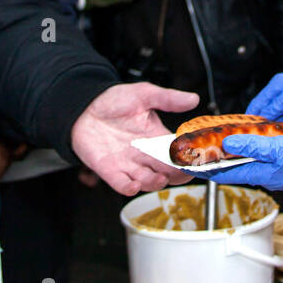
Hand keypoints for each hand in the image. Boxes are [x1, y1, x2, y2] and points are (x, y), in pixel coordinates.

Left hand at [71, 83, 198, 194]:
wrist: (84, 105)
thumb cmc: (113, 101)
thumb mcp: (144, 94)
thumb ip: (168, 98)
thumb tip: (193, 98)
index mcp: (156, 137)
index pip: (178, 152)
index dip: (189, 158)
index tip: (198, 160)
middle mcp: (144, 154)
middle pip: (166, 171)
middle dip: (175, 174)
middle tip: (182, 172)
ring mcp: (128, 163)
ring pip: (147, 181)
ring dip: (155, 183)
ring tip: (160, 177)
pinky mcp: (109, 169)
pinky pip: (121, 184)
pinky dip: (128, 188)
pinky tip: (134, 185)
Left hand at [198, 134, 282, 190]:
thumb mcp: (277, 147)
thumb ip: (251, 145)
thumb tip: (227, 142)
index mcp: (259, 174)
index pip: (224, 175)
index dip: (206, 171)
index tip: (190, 167)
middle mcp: (265, 176)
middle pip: (232, 171)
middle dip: (215, 163)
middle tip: (201, 152)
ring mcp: (274, 172)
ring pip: (245, 165)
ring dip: (231, 157)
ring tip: (219, 146)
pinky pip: (259, 160)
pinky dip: (248, 153)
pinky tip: (250, 143)